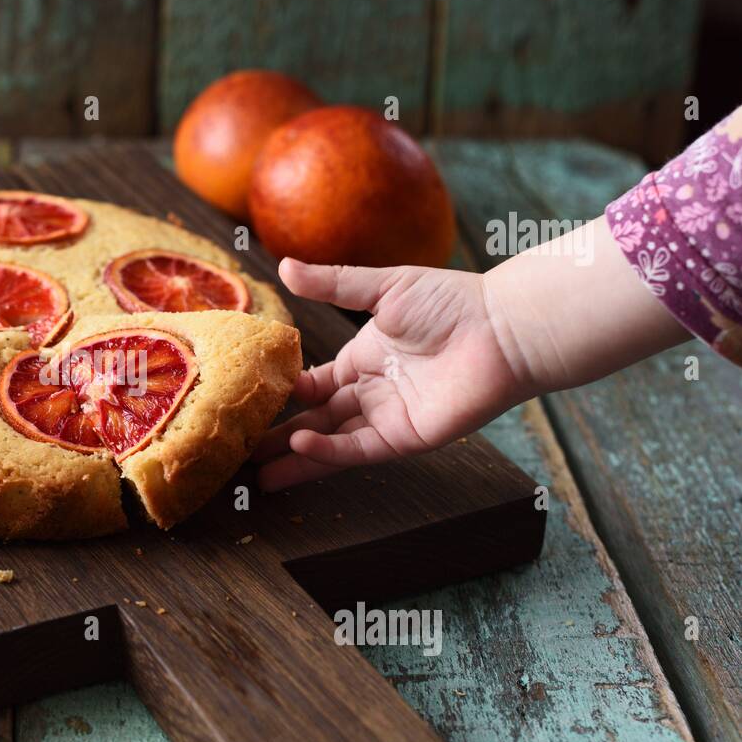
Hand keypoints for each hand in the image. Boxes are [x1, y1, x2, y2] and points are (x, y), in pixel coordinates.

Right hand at [255, 259, 525, 489]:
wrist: (502, 327)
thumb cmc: (451, 301)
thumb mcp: (382, 286)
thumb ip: (331, 283)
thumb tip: (282, 266)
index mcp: (363, 359)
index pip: (312, 386)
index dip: (282, 395)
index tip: (247, 400)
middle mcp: (371, 393)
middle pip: (314, 421)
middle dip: (278, 439)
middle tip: (239, 452)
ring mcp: (386, 417)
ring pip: (330, 444)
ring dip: (295, 458)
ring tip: (257, 475)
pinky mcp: (406, 436)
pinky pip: (359, 448)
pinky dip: (329, 451)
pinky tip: (300, 445)